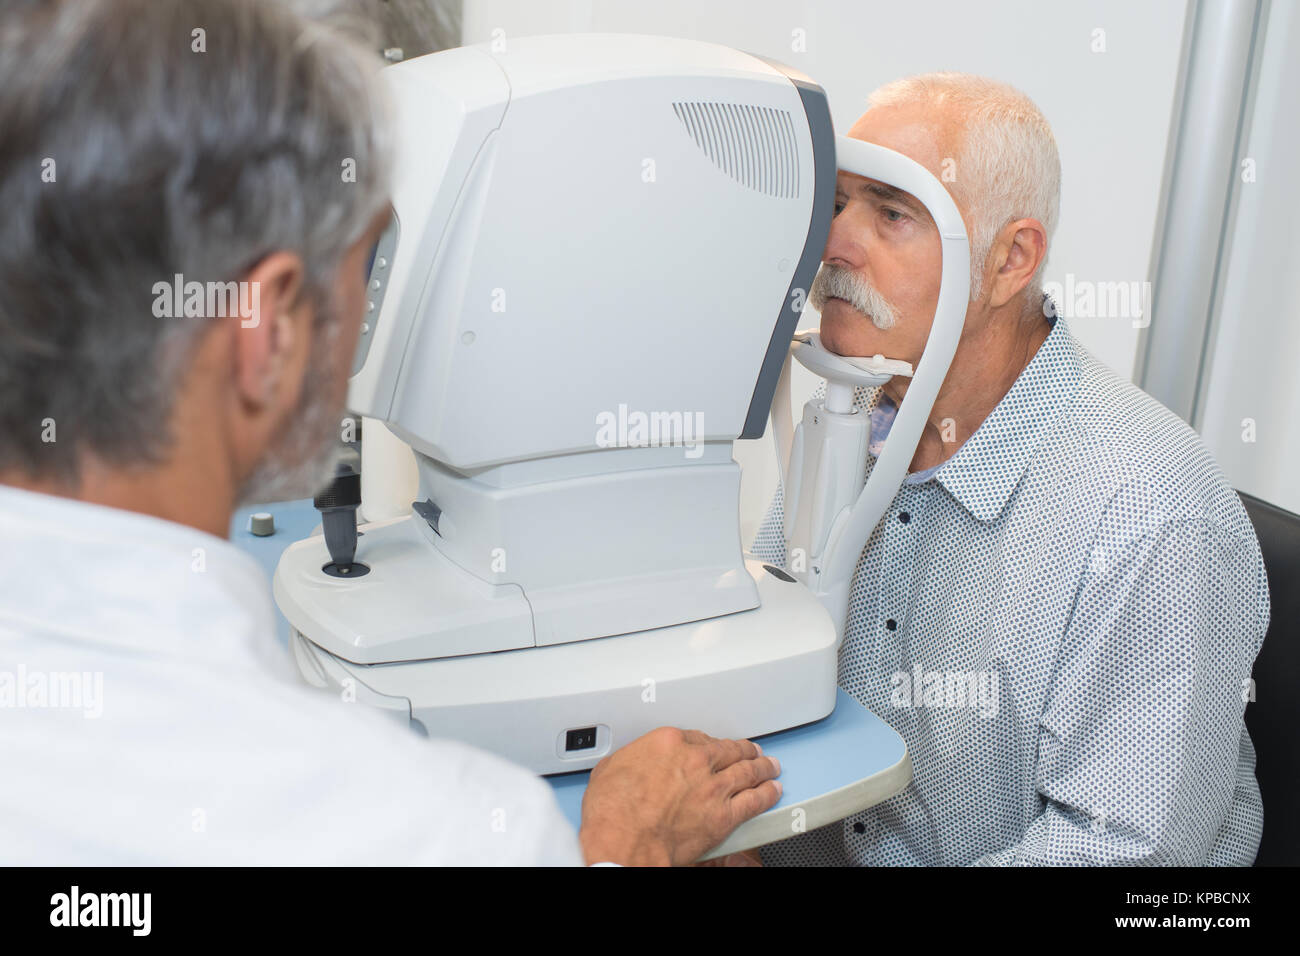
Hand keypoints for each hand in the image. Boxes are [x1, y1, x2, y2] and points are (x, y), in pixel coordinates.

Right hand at [578, 727, 781, 865]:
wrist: (625, 842)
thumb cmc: (612, 813)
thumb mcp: (609, 770)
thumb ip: (630, 761)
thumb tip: (630, 765)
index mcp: (668, 743)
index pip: (696, 737)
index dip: (706, 744)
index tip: (710, 748)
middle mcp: (696, 759)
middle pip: (728, 750)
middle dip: (742, 750)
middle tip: (749, 750)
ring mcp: (713, 786)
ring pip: (747, 770)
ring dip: (762, 767)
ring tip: (769, 765)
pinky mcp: (724, 814)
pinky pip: (755, 799)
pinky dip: (767, 793)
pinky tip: (773, 790)